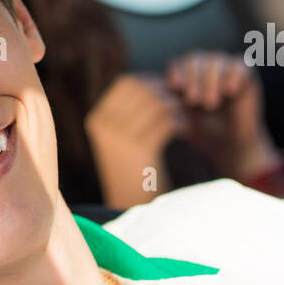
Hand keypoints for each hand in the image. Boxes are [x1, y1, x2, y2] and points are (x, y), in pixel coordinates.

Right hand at [84, 74, 185, 206]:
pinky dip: (179, 122)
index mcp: (97, 119)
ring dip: (175, 107)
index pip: (126, 83)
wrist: (133, 204)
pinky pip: (165, 122)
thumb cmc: (133, 166)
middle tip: (182, 101)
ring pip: (156, 105)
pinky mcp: (139, 151)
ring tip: (185, 115)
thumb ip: (131, 109)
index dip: (151, 82)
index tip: (167, 91)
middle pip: (142, 91)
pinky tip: (186, 129)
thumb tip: (152, 80)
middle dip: (166, 92)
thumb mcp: (123, 136)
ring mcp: (119, 139)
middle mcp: (104, 126)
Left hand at [164, 50, 280, 180]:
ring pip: (215, 60)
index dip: (176, 73)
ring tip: (210, 104)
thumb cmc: (201, 131)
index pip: (177, 64)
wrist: (230, 143)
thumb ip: (167, 108)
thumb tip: (150, 101)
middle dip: (192, 79)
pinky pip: (240, 65)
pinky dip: (234, 75)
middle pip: (194, 59)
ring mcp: (225, 67)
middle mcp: (204, 67)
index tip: (175, 88)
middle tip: (192, 100)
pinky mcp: (246, 73)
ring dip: (211, 81)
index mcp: (186, 75)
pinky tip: (230, 91)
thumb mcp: (181, 119)